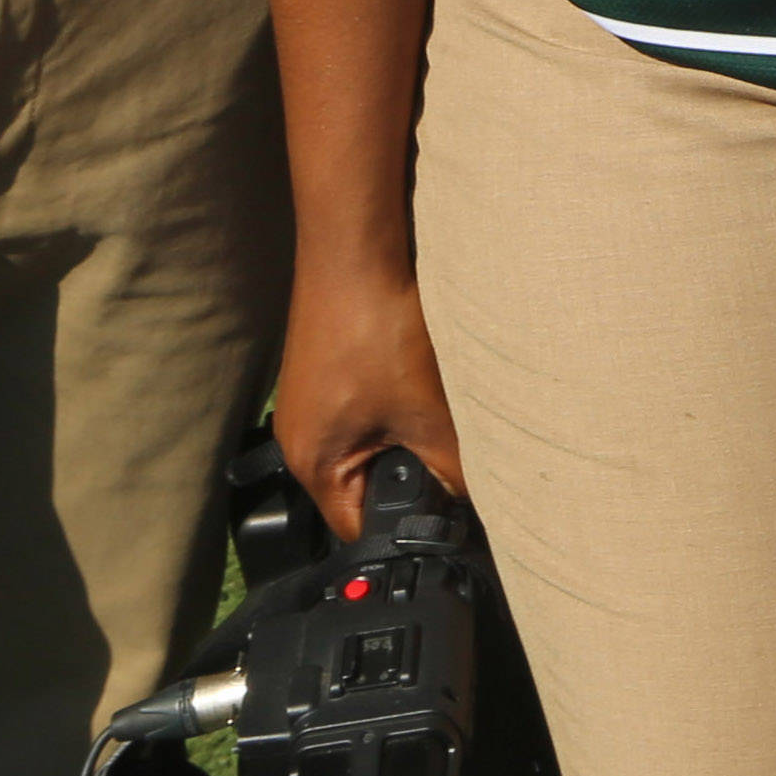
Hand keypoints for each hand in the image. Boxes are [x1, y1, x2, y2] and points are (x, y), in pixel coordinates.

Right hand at [273, 260, 466, 549]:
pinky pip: (367, 412)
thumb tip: (475, 504)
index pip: (363, 529)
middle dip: (413, 476)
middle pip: (368, 489)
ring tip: (434, 409)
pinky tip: (417, 378)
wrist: (356, 247)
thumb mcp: (430, 414)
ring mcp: (311, 404)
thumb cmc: (378, 326)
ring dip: (408, 435)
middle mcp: (300, 439)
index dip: (411, 527)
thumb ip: (453, 472)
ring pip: (373, 446)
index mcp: (312, 464)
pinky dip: (398, 404)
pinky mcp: (327, 375)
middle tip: (453, 455)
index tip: (452, 515)